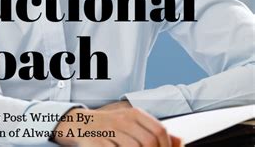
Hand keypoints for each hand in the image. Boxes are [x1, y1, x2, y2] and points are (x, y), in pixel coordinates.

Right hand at [55, 106, 183, 145]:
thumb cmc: (108, 126)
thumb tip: (179, 141)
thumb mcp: (131, 123)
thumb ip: (153, 131)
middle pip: (148, 142)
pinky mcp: (96, 142)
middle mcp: (122, 119)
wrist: (77, 124)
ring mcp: (109, 130)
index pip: (159, 130)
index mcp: (133, 113)